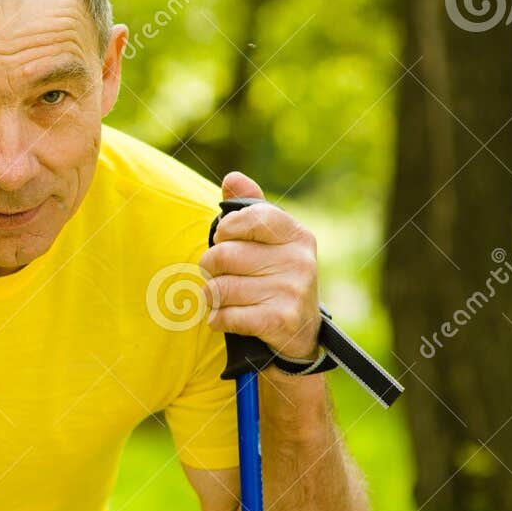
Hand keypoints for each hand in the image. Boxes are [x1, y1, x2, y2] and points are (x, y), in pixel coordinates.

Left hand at [198, 171, 320, 360]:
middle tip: (222, 276)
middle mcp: (299, 260)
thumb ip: (249, 208)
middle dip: (210, 269)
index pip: (246, 218)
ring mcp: (292, 291)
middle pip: (222, 255)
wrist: (301, 332)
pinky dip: (217, 319)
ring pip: (219, 287)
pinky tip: (228, 319)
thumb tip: (233, 177)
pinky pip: (225, 315)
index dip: (224, 230)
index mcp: (296, 235)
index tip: (225, 239)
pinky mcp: (281, 320)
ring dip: (213, 297)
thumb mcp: (268, 241)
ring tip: (228, 299)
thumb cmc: (274, 277)